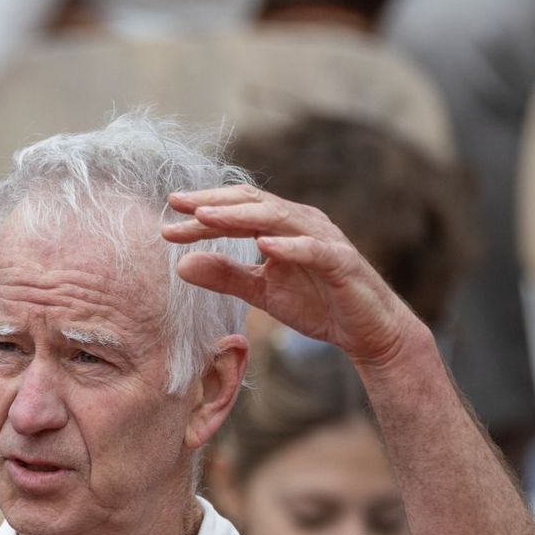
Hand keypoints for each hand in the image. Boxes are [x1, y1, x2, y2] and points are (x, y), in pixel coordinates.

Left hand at [162, 185, 426, 366]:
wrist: (367, 331)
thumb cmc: (316, 304)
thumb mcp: (261, 292)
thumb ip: (225, 277)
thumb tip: (180, 265)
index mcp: (280, 227)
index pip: (235, 212)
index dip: (201, 214)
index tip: (167, 219)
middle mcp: (302, 224)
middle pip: (253, 203)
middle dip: (214, 203)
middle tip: (177, 203)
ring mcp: (324, 240)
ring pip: (279, 218)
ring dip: (241, 216)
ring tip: (207, 216)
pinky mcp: (342, 263)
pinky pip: (315, 250)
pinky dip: (291, 246)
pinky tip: (264, 245)